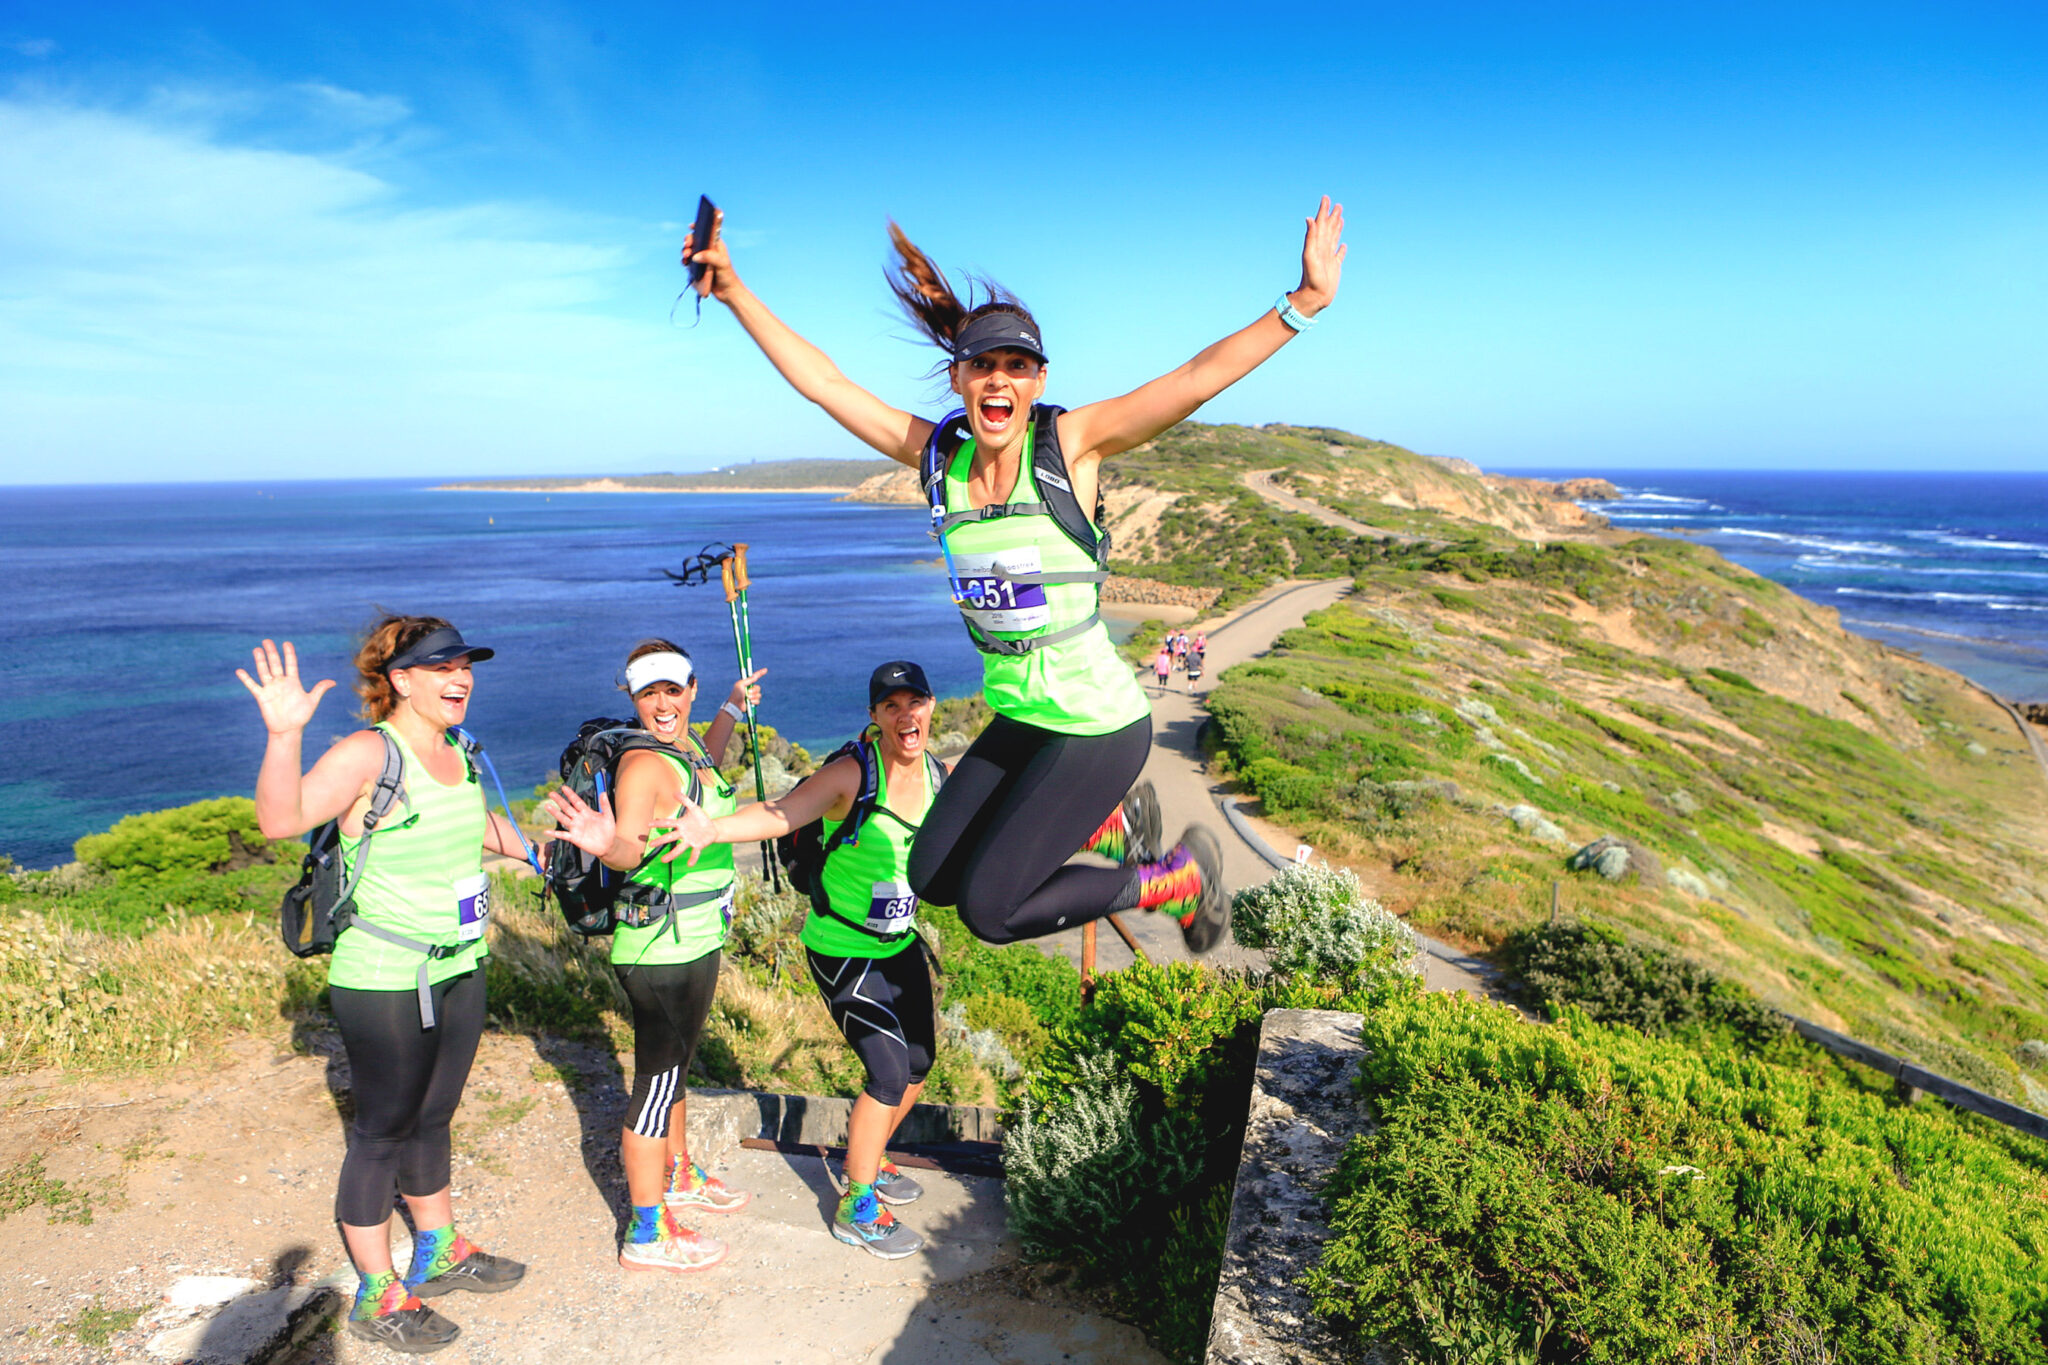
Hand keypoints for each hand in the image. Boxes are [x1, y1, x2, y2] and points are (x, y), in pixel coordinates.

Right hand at [235, 639, 335, 736]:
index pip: (290, 664)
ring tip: (257, 649)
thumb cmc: (301, 716)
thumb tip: (333, 682)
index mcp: (293, 681)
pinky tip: (239, 671)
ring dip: (260, 661)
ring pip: (264, 671)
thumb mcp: (312, 701)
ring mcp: (270, 688)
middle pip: (275, 664)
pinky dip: (246, 679)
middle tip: (267, 641)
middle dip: (271, 652)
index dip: (289, 654)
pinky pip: (252, 685)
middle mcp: (281, 682)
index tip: (287, 643)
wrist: (289, 729)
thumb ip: (319, 689)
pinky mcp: (262, 696)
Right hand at [538, 786, 616, 858]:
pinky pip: (562, 835)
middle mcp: (579, 819)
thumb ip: (605, 805)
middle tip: (551, 793)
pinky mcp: (574, 838)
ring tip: (547, 806)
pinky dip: (554, 834)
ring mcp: (576, 828)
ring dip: (555, 813)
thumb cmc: (609, 830)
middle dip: (559, 800)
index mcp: (587, 812)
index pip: (577, 801)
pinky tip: (546, 831)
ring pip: (563, 819)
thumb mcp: (608, 816)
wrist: (608, 845)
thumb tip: (603, 792)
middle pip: (567, 808)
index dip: (570, 794)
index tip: (564, 787)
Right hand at [653, 795, 714, 865]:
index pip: (668, 823)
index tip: (648, 824)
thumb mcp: (694, 808)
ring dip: (672, 854)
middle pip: (670, 837)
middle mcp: (683, 834)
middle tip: (650, 845)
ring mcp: (690, 840)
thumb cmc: (701, 819)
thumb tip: (675, 792)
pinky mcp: (698, 845)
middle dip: (660, 841)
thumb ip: (685, 800)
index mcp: (681, 824)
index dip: (659, 823)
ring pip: (679, 848)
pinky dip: (693, 858)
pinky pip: (694, 852)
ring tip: (663, 860)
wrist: (713, 828)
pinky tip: (689, 864)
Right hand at [681, 208, 737, 301]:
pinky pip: (688, 262)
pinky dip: (685, 261)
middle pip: (695, 240)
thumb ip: (710, 257)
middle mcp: (708, 250)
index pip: (706, 232)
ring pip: (690, 251)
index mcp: (716, 245)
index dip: (698, 227)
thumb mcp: (721, 264)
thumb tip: (695, 256)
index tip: (691, 227)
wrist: (727, 292)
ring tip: (686, 256)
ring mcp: (702, 259)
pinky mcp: (697, 267)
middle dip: (689, 241)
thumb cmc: (727, 275)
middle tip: (687, 245)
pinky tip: (685, 263)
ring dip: (685, 251)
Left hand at [728, 667, 766, 712]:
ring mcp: (752, 696)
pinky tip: (749, 702)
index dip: (760, 673)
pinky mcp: (753, 702)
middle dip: (754, 690)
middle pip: (758, 688)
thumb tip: (755, 675)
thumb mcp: (740, 685)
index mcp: (747, 683)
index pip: (755, 677)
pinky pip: (758, 701)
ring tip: (747, 698)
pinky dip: (754, 702)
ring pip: (759, 695)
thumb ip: (748, 680)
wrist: (735, 705)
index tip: (766, 669)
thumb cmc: (736, 694)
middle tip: (748, 692)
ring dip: (753, 696)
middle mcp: (750, 689)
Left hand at [1290, 196, 1346, 317]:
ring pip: (1334, 238)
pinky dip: (1341, 248)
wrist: (1314, 296)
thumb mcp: (1310, 256)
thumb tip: (1310, 219)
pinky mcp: (1334, 267)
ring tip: (1340, 218)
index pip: (1321, 223)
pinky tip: (1343, 245)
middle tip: (1336, 204)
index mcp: (1317, 244)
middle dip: (1331, 216)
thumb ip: (1310, 237)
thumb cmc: (1311, 278)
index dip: (1323, 211)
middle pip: (1328, 228)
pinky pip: (1339, 254)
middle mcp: (1322, 248)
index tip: (1326, 198)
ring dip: (1337, 227)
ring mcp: (1328, 257)